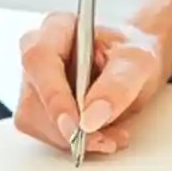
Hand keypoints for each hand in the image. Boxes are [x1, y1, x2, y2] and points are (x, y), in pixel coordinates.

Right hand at [14, 12, 167, 153]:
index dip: (53, 95)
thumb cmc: (131, 54)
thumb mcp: (138, 62)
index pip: (39, 60)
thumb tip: (92, 117)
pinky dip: (73, 142)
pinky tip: (98, 135)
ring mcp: (34, 84)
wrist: (133, 67)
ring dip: (72, 138)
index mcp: (57, 28)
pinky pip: (44, 133)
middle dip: (68, 127)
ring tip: (109, 134)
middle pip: (33, 98)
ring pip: (35, 121)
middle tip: (103, 136)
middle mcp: (39, 56)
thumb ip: (117, 86)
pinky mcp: (38, 108)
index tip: (76, 124)